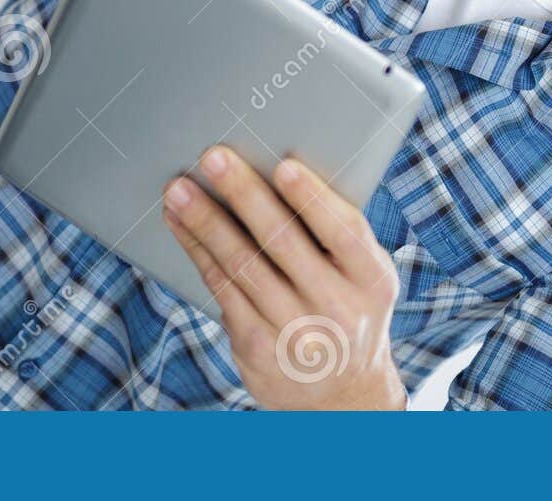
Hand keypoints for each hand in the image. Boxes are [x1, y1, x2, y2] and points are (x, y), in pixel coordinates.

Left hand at [162, 147, 405, 409]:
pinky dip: (197, 251)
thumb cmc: (347, 306)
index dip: (313, 198)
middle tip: (213, 158)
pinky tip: (180, 225)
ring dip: (204, 222)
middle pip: (283, 243)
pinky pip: (222, 288)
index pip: (344, 232)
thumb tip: (277, 169)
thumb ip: (336, 234)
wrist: (341, 393)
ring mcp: (296, 333)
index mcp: (372, 279)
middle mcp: (338, 309)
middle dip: (243, 195)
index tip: (283, 166)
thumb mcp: (363, 277)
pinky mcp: (258, 347)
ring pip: (242, 265)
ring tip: (179, 190)